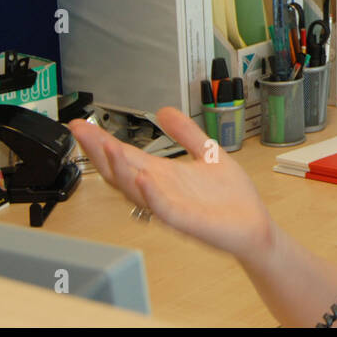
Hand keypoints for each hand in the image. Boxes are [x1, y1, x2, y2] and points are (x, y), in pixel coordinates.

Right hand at [68, 108, 274, 260]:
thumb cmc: (230, 198)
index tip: (81, 125)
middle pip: (121, 173)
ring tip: (107, 148)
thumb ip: (186, 133)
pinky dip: (152, 195)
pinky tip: (143, 179)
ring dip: (121, 170)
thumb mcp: (207, 153)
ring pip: (136, 191)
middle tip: (81, 132)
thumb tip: (165, 111)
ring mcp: (172, 207)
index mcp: (164, 176)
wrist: (255, 226)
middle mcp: (161, 191)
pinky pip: (164, 210)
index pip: (126, 156)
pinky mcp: (188, 222)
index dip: (102, 142)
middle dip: (100, 153)